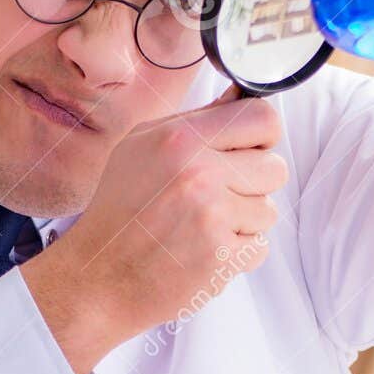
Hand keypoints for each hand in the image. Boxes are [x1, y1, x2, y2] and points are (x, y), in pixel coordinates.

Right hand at [20, 83, 287, 373]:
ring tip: (202, 226)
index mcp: (181, 138)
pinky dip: (236, 253)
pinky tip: (202, 251)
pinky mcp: (221, 257)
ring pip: (268, 210)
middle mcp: (199, 173)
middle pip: (275, 168)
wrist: (98, 275)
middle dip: (254, 183)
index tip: (251, 150)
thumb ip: (194, 121)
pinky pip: (259, 247)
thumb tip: (238, 98)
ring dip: (243, 221)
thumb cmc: (118, 210)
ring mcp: (212, 217)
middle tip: (220, 195)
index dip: (263, 136)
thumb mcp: (140, 147)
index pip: (263, 119)